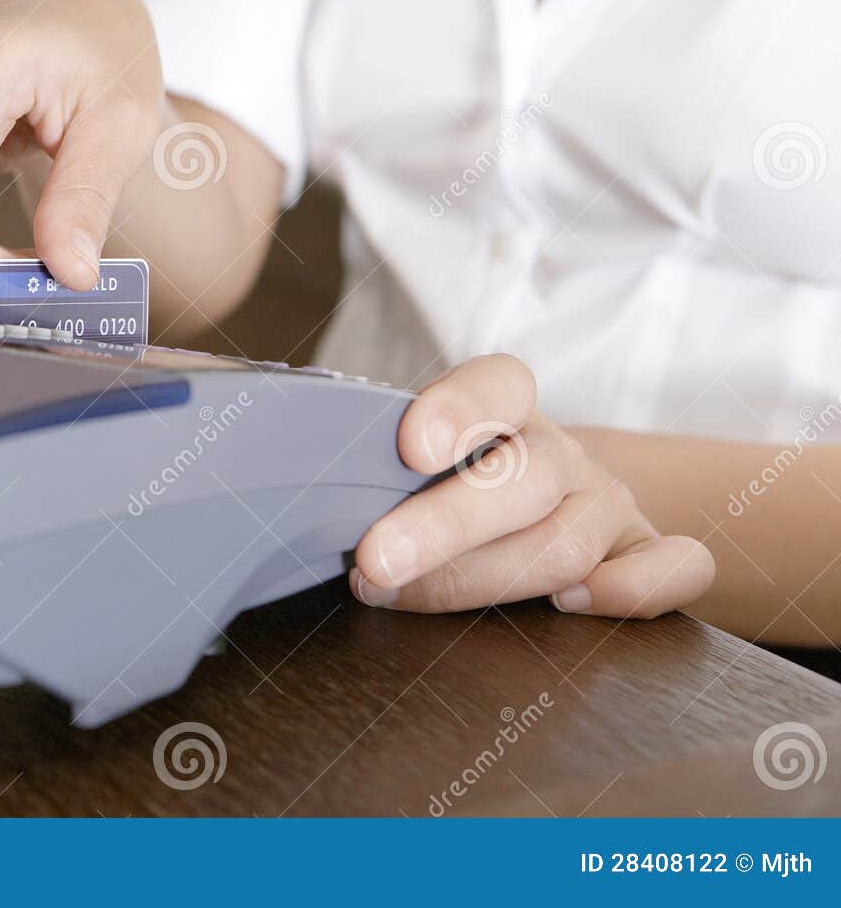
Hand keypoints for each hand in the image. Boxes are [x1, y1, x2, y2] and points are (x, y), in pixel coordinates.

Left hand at [351, 354, 715, 617]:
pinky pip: (676, 566)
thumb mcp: (408, 463)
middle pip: (521, 478)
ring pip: (566, 540)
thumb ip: (372, 467)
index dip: (456, 409)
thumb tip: (310, 504)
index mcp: (504, 408)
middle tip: (374, 561)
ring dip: (482, 577)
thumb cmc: (450, 487)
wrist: (541, 504)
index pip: (496, 383)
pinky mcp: (646, 553)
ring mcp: (608, 503)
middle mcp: (559, 452)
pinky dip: (633, 589)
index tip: (409, 449)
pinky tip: (572, 604)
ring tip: (405, 595)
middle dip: (442, 526)